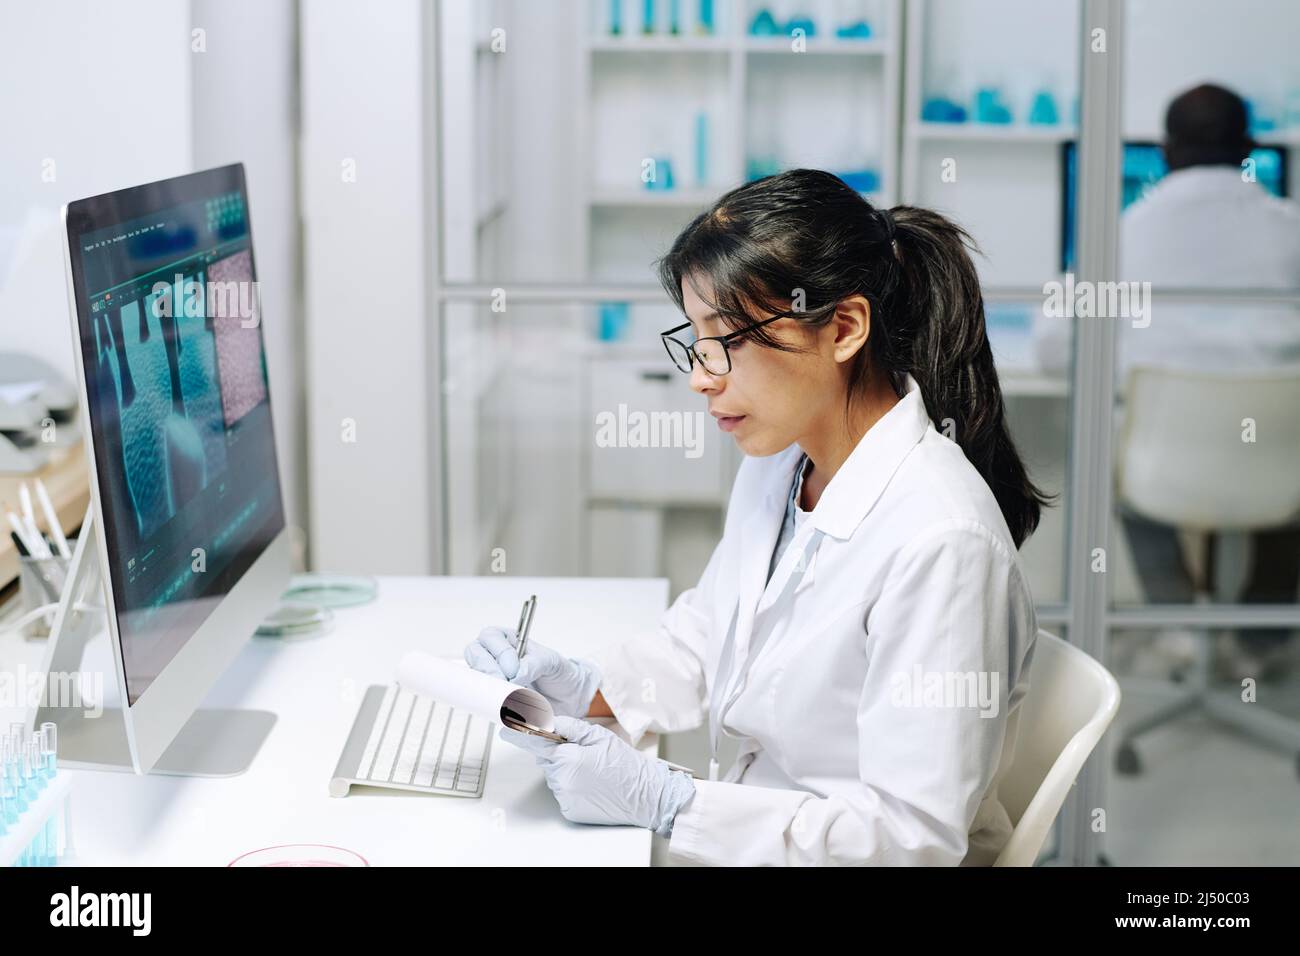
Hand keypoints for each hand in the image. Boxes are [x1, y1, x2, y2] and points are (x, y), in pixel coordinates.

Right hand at [464, 627, 601, 717]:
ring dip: (488, 685)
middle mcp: (496, 656)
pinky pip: (483, 698)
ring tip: (508, 696)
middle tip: (503, 683)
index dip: (499, 653)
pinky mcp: (494, 697)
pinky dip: (491, 703)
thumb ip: (535, 663)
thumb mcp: (552, 662)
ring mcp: (493, 676)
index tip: (513, 670)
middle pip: (475, 653)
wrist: (568, 697)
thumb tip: (516, 674)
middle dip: (487, 668)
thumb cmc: (559, 673)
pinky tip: (506, 706)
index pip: (491, 637)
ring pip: (474, 675)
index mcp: (510, 640)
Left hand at [503, 716, 695, 836]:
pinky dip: (573, 788)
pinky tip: (591, 786)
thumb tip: (548, 721)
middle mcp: (563, 781)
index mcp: (569, 759)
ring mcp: (565, 798)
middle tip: (586, 755)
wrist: (645, 796)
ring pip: (555, 777)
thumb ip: (570, 728)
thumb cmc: (626, 766)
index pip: (535, 743)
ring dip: (567, 772)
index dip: (519, 733)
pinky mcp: (570, 811)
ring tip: (593, 772)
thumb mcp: (600, 737)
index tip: (505, 727)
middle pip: (548, 761)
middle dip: (560, 755)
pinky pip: (563, 793)